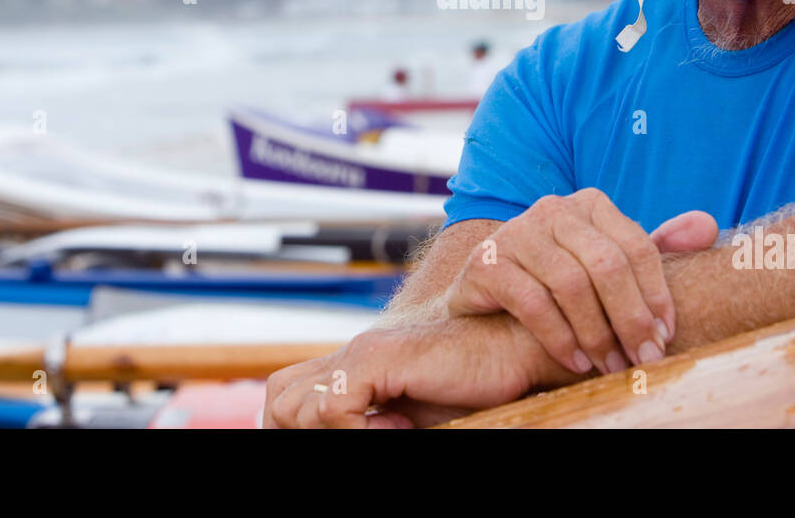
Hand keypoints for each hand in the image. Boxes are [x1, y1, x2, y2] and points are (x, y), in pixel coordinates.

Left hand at [262, 315, 564, 428]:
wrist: (514, 353)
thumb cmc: (475, 389)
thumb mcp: (409, 419)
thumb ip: (374, 425)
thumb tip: (343, 436)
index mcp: (353, 368)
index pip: (285, 400)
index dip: (292, 429)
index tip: (340, 441)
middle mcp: (349, 356)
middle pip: (279, 402)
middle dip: (302, 433)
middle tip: (366, 436)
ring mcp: (360, 353)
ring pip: (296, 409)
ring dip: (334, 434)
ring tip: (393, 430)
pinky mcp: (376, 357)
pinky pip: (332, 409)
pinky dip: (356, 431)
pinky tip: (402, 424)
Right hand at [444, 188, 717, 374]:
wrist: (484, 297)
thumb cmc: (556, 281)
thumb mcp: (606, 262)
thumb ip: (654, 247)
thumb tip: (708, 226)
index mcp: (589, 204)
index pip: (636, 246)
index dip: (657, 295)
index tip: (666, 336)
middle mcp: (553, 209)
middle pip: (607, 265)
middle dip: (631, 319)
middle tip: (644, 359)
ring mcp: (517, 232)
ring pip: (571, 285)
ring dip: (597, 334)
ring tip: (610, 366)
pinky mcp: (488, 262)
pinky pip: (532, 303)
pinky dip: (559, 338)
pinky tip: (576, 361)